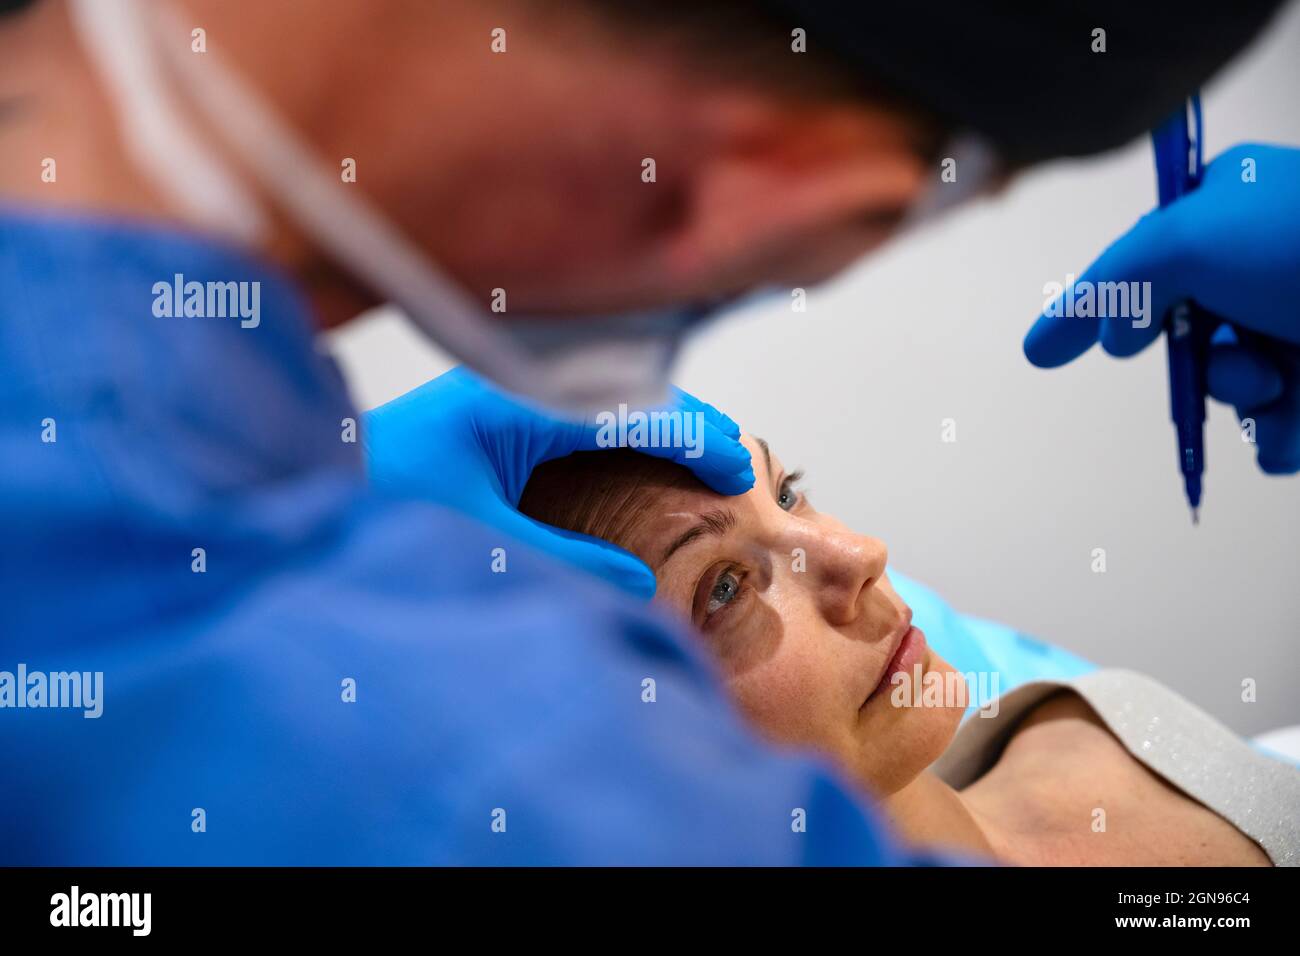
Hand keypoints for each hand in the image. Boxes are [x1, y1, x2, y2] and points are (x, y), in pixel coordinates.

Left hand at [362, 366, 754, 597]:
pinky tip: (643, 459)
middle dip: (690, 424)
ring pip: (608, 394)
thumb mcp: (477, 539)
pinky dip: (625, 430)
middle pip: (630, 389)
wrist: (299, 478)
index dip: (695, 439)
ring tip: (704, 463)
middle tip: (739, 467)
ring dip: (661, 424)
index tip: (741, 470)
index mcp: (517, 400)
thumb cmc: (379, 498)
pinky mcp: (497, 407)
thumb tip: (639, 582)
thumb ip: (562, 558)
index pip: (632, 410)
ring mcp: (507, 389)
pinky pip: (580, 409)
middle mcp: (517, 381)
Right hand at [1024, 143, 1299, 473]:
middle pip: (1187, 337)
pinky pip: (1280, 431)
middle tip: (1228, 355)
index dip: (1116, 311)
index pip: (1148, 266)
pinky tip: (1299, 420)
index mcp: (1234, 211)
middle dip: (1201, 362)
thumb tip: (1086, 338)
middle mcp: (1268, 266)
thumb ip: (1113, 285)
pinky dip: (1283, 436)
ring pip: (1234, 389)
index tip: (1074, 350)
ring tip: (1281, 384)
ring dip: (1244, 399)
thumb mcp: (1185, 240)